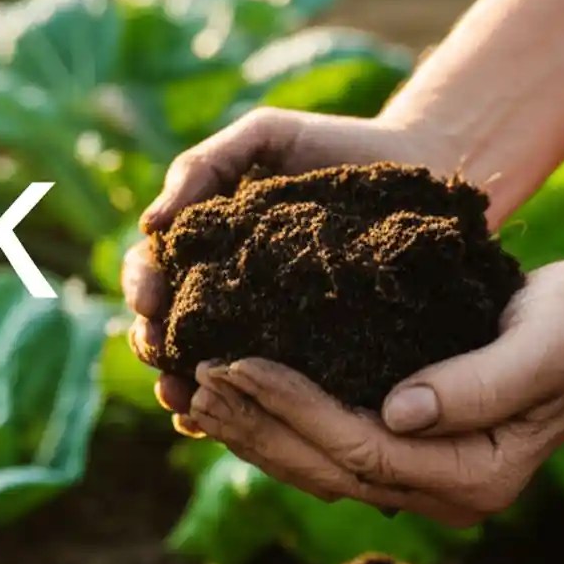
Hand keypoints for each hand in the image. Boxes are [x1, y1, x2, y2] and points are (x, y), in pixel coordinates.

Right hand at [121, 107, 462, 433]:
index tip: (149, 303)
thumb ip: (204, 165)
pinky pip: (271, 389)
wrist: (420, 166)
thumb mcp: (265, 137)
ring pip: (211, 366)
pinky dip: (236, 410)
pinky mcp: (314, 354)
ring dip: (185, 388)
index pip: (155, 270)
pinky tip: (223, 426)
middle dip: (155, 346)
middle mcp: (229, 291)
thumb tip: (149, 223)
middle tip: (161, 359)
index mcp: (207, 243)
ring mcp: (268, 327)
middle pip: (171, 327)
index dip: (143, 288)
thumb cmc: (336, 146)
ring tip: (183, 402)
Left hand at [179, 259, 563, 525]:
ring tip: (193, 394)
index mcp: (477, 476)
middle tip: (194, 381)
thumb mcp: (546, 342)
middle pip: (327, 468)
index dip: (293, 408)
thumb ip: (480, 382)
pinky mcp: (407, 446)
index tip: (237, 362)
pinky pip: (329, 448)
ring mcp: (423, 475)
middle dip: (255, 426)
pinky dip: (277, 426)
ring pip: (318, 466)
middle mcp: (444, 490)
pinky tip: (231, 403)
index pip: (362, 449)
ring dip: (253, 432)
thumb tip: (398, 411)